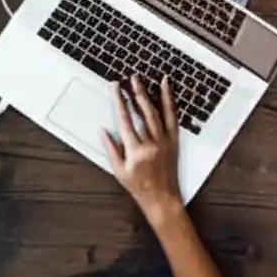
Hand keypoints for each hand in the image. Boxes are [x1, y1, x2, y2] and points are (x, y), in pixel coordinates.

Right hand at [102, 75, 181, 217]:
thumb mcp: (118, 170)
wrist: (162, 198)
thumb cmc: (138, 186)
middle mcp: (151, 144)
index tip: (115, 88)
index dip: (119, 102)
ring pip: (158, 113)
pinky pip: (172, 118)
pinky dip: (169, 101)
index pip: (125, 121)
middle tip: (131, 78)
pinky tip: (166, 88)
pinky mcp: (174, 141)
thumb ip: (111, 149)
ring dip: (151, 94)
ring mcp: (165, 141)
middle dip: (136, 93)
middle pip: (143, 113)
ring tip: (144, 81)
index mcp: (136, 151)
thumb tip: (103, 130)